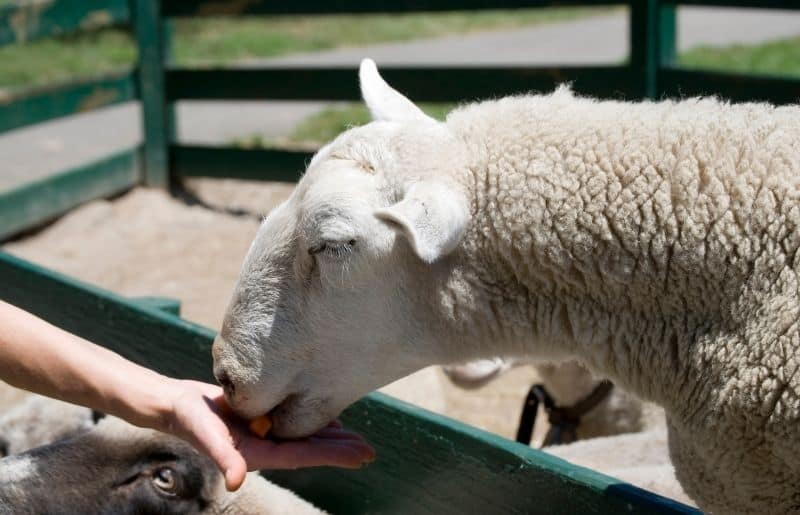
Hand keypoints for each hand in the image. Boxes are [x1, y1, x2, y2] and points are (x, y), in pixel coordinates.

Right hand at [160, 380, 374, 490]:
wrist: (173, 404)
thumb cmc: (189, 419)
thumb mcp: (206, 434)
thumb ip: (223, 457)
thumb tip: (238, 482)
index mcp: (259, 453)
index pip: (305, 456)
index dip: (334, 456)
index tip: (362, 455)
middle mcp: (266, 445)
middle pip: (310, 448)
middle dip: (339, 450)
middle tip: (370, 451)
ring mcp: (264, 432)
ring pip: (305, 435)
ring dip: (329, 437)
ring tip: (356, 438)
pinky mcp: (260, 417)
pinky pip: (293, 420)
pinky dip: (312, 419)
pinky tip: (328, 417)